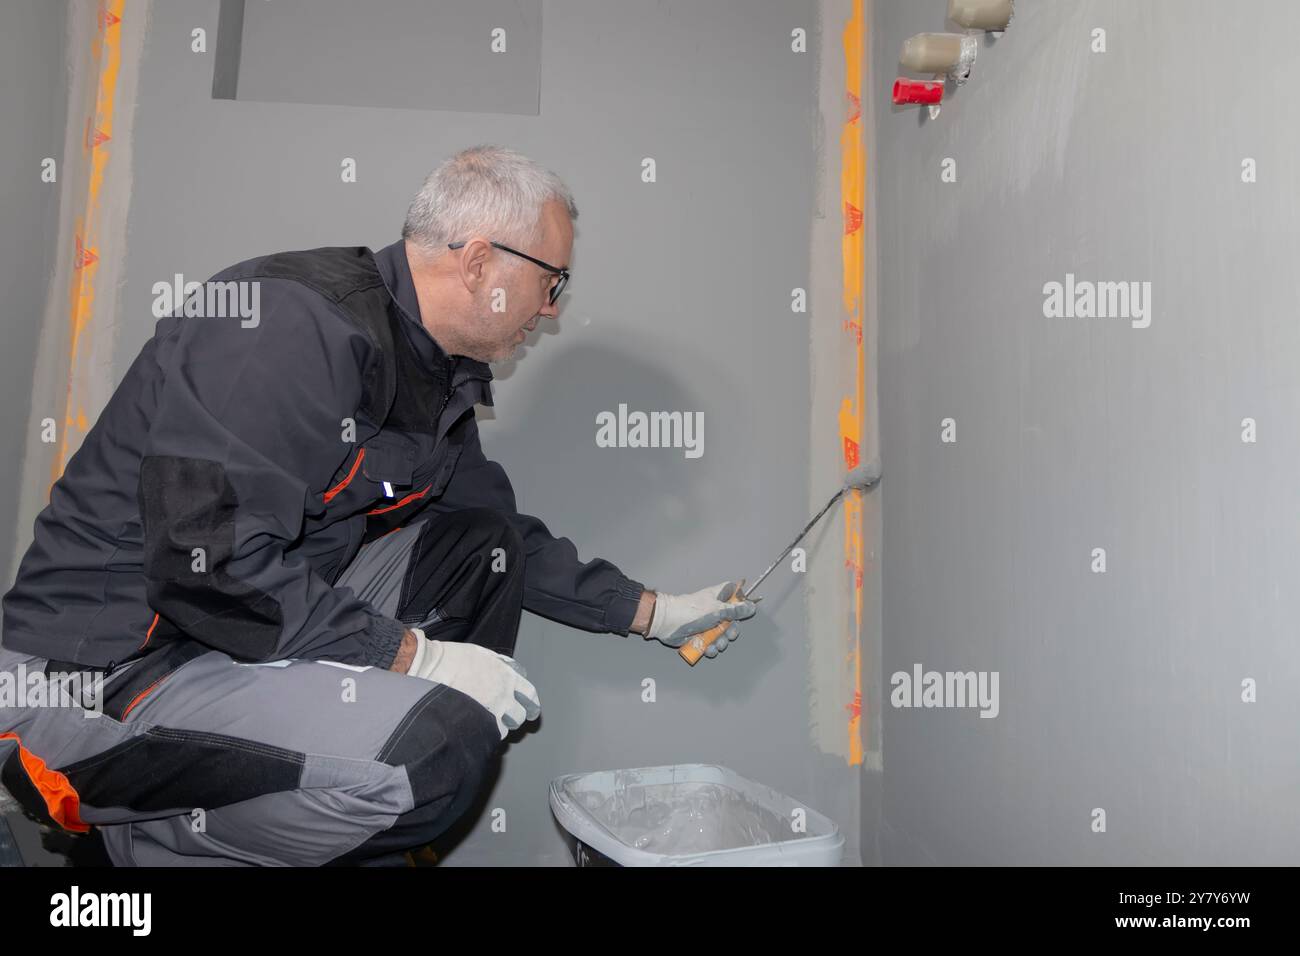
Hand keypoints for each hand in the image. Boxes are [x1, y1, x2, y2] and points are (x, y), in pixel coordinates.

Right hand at [405, 628, 540, 739]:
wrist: (431, 668)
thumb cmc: (452, 658)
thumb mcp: (482, 654)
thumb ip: (499, 664)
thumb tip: (507, 669)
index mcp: (507, 676)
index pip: (529, 694)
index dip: (532, 704)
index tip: (532, 710)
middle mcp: (503, 694)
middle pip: (520, 715)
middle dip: (516, 718)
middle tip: (509, 720)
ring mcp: (490, 710)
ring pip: (505, 729)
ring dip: (499, 728)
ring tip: (488, 724)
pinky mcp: (475, 722)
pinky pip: (487, 735)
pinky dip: (484, 734)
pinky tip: (477, 730)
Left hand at [646, 580, 756, 656]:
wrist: (668, 623)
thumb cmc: (692, 612)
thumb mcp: (717, 610)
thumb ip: (736, 610)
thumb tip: (752, 606)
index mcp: (719, 597)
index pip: (736, 596)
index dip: (741, 603)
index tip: (741, 612)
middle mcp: (715, 610)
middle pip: (733, 621)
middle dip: (731, 632)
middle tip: (727, 635)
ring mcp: (708, 624)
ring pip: (723, 635)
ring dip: (721, 642)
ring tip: (714, 644)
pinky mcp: (701, 636)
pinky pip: (712, 644)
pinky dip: (711, 648)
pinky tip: (707, 649)